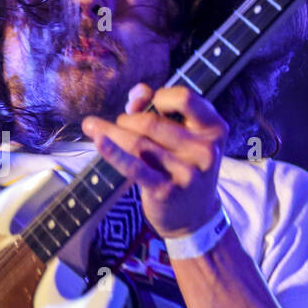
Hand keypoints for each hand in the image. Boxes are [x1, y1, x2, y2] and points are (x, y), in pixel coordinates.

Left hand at [81, 83, 227, 238]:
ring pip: (138, 143)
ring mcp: (187, 172)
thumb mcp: (184, 136)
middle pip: (152, 122)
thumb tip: (138, 91)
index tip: (146, 106)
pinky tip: (97, 139)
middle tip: (120, 125)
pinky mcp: (165, 191)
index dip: (158, 98)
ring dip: (111, 132)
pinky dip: (112, 152)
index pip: (184, 98)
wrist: (195, 216)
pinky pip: (133, 166)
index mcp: (214, 128)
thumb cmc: (184, 165)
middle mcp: (205, 149)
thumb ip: (162, 109)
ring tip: (93, 127)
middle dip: (128, 120)